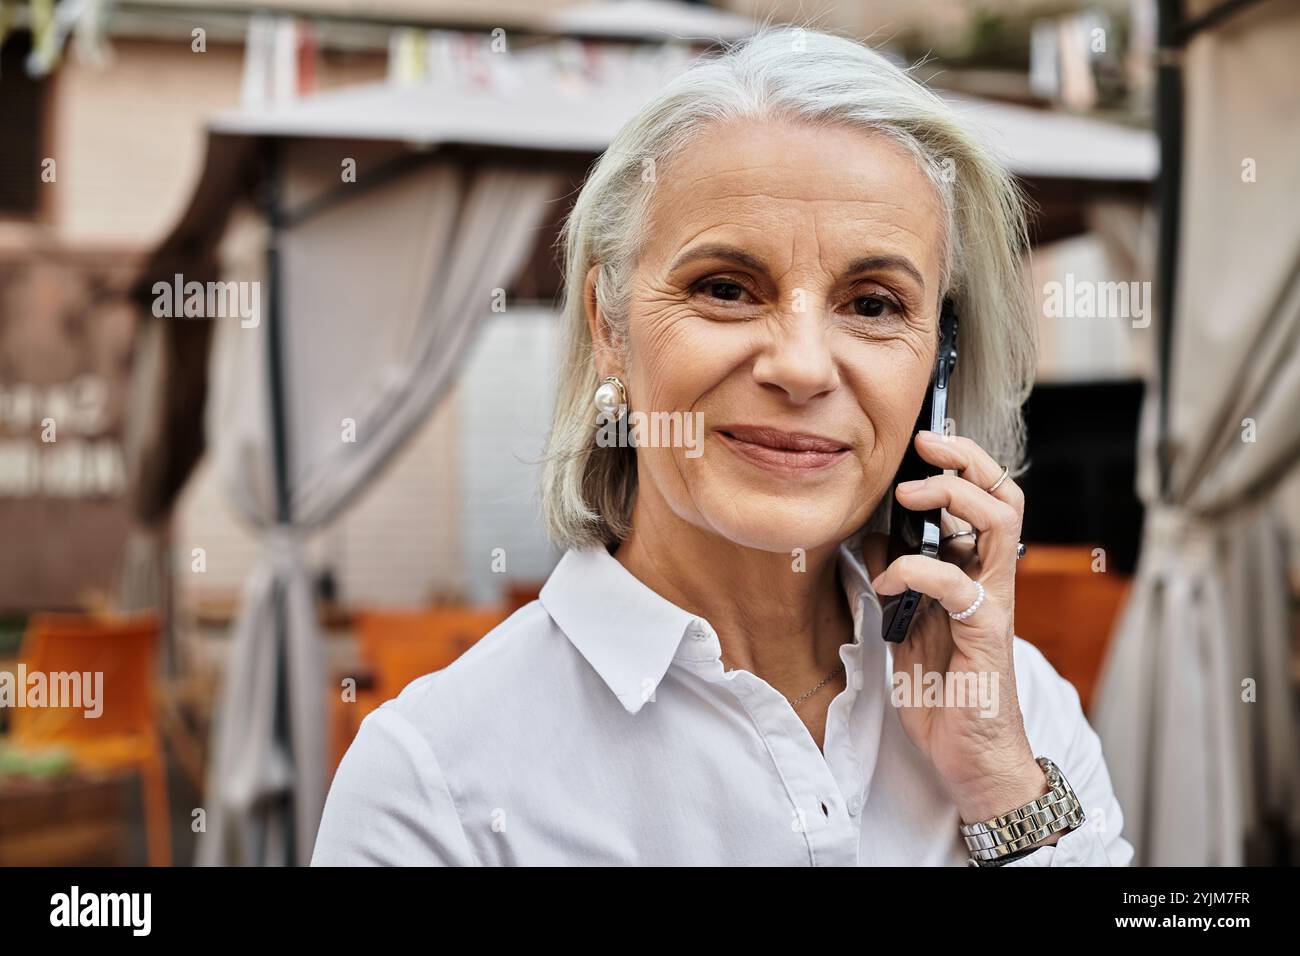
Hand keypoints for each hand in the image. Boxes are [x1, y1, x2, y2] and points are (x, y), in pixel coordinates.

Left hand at [863, 430, 1047, 824]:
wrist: (969, 759)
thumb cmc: (944, 694)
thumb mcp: (908, 626)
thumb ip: (899, 583)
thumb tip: (872, 539)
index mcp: (976, 574)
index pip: (988, 499)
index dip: (964, 463)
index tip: (925, 442)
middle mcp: (992, 581)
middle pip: (1005, 495)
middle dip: (965, 461)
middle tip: (922, 451)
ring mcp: (994, 605)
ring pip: (998, 523)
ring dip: (951, 497)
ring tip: (909, 498)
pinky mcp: (986, 635)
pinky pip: (957, 584)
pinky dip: (915, 571)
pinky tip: (887, 581)